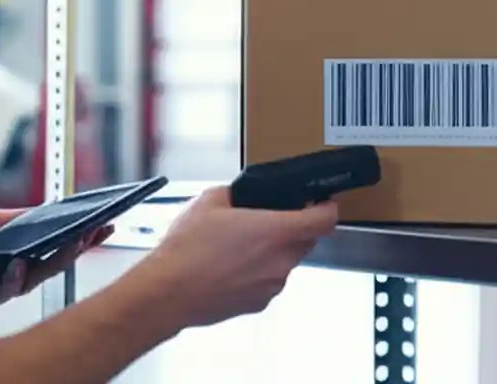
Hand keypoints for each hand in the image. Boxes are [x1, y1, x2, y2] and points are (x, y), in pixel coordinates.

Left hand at [0, 208, 113, 304]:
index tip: (103, 224)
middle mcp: (18, 272)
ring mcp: (6, 285)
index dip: (82, 238)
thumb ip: (20, 218)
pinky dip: (16, 276)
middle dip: (81, 247)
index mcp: (21, 254)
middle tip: (100, 231)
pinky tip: (21, 263)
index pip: (58, 248)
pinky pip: (8, 288)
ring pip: (41, 275)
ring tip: (76, 240)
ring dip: (60, 258)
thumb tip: (50, 209)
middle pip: (57, 262)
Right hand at [133, 186, 337, 328]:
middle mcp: (280, 261)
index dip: (328, 208)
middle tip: (268, 220)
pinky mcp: (260, 303)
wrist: (169, 292)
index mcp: (275, 231)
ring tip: (238, 246)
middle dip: (294, 228)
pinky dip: (259, 271)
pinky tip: (231, 266)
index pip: (325, 220)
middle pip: (307, 240)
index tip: (323, 203)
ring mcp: (272, 285)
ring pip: (287, 261)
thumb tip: (241, 196)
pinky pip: (270, 280)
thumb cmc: (187, 251)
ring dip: (273, 251)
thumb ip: (234, 194)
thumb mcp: (209, 202)